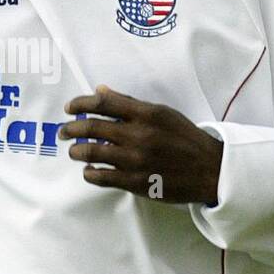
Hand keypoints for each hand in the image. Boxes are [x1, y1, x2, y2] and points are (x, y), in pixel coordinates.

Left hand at [59, 84, 223, 204]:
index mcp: (146, 113)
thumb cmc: (185, 138)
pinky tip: (89, 170)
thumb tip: (100, 91)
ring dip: (76, 151)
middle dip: (70, 128)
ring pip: (90, 153)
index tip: (70, 107)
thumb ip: (130, 103)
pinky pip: (101, 177)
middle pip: (91, 127)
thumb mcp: (163, 113)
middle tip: (63, 131)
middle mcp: (139, 135)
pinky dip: (89, 173)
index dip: (80, 103)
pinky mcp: (135, 182)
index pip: (103, 102)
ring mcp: (135, 160)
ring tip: (74, 151)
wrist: (210, 170)